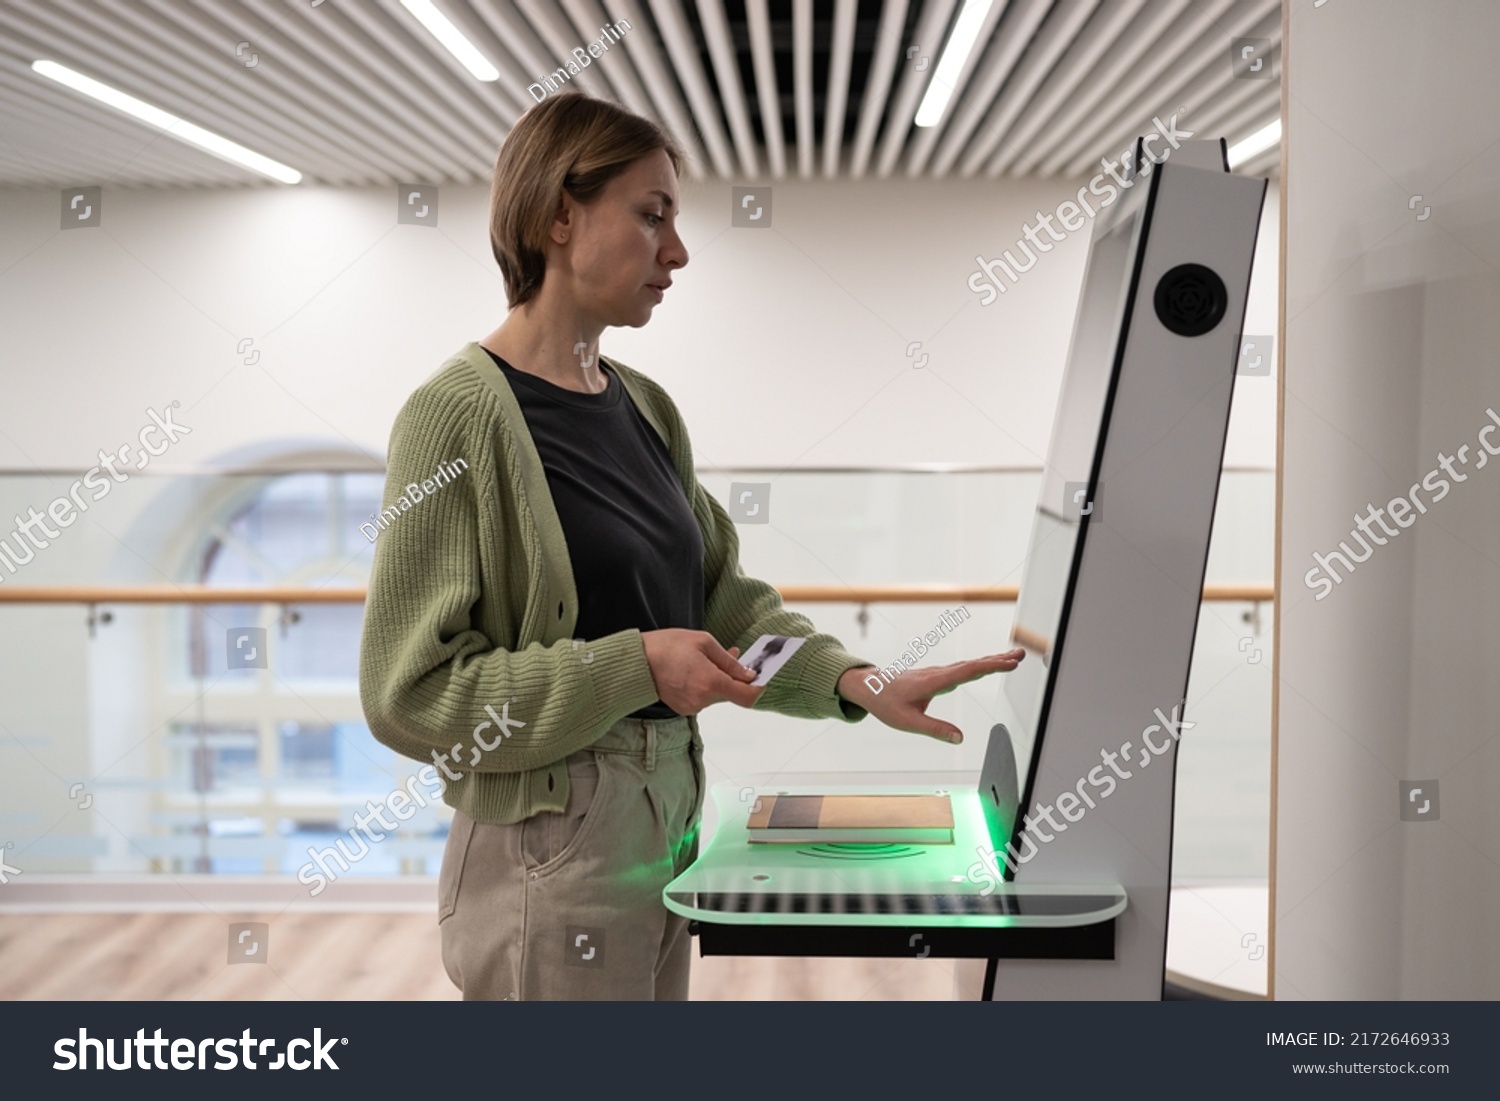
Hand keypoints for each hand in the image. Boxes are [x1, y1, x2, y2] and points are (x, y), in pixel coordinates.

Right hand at [640, 629, 760, 715]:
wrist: (637, 662)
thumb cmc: (669, 646)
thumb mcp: (703, 643)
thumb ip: (729, 661)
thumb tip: (748, 674)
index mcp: (711, 682)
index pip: (747, 697)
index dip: (757, 688)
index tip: (758, 677)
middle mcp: (703, 699)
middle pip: (732, 694)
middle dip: (734, 678)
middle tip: (729, 656)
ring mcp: (692, 707)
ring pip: (717, 696)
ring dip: (718, 680)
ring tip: (703, 660)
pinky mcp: (684, 709)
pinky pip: (703, 699)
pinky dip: (704, 686)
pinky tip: (693, 671)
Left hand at [836, 649, 1025, 742]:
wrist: (870, 687)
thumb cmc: (886, 703)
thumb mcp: (908, 722)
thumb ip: (935, 730)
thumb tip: (960, 739)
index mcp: (934, 681)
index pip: (967, 671)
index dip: (990, 666)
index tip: (1009, 662)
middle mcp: (938, 674)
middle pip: (973, 664)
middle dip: (998, 659)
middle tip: (1021, 655)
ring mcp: (938, 673)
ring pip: (969, 664)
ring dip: (991, 660)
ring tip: (1012, 658)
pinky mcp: (937, 676)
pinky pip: (962, 668)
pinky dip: (979, 665)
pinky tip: (987, 666)